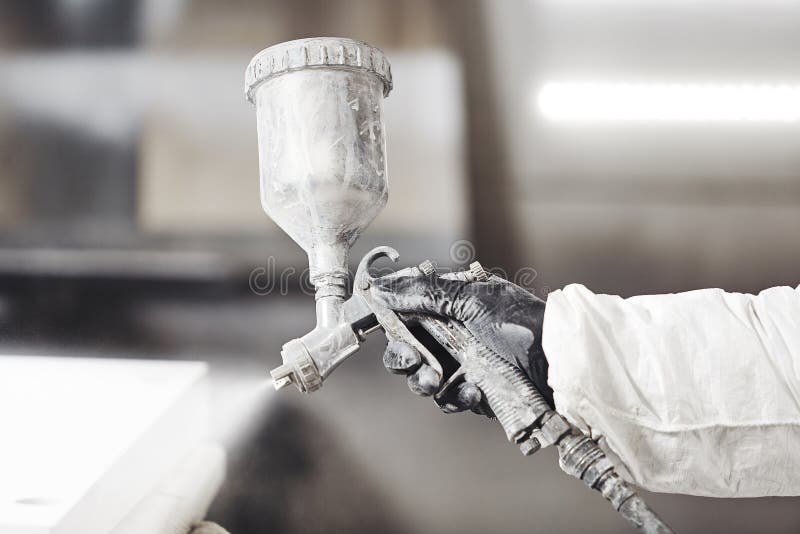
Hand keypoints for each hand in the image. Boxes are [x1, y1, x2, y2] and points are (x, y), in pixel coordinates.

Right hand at [370, 272, 551, 412]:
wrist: (558, 362)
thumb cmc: (519, 322)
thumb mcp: (472, 298)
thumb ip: (426, 293)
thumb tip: (382, 286)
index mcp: (450, 306)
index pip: (407, 314)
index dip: (391, 323)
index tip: (383, 328)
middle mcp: (453, 335)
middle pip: (408, 350)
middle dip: (403, 358)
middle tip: (411, 361)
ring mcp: (464, 365)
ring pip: (424, 379)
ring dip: (424, 381)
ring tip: (437, 382)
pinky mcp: (475, 392)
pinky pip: (450, 399)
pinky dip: (456, 397)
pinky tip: (472, 393)